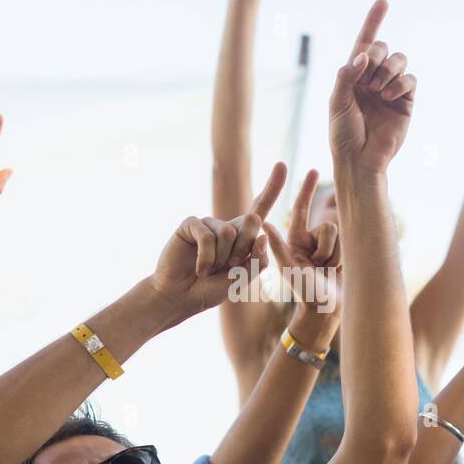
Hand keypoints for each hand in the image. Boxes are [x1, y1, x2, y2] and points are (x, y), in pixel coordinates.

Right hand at [150, 162, 286, 321]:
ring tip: (209, 269)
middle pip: (251, 222)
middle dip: (243, 250)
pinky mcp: (191, 224)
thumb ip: (257, 261)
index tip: (282, 165)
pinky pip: (207, 236)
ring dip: (221, 259)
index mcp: (242, 237)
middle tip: (227, 267)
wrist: (181, 297)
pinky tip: (199, 268)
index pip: (260, 209)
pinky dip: (206, 258)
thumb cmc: (210, 289)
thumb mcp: (242, 279)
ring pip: (229, 233)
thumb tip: (262, 235)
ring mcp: (208, 223)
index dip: (272, 187)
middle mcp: (227, 226)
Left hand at [264, 169, 341, 316]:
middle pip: (327, 225)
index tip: (313, 169)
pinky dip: (343, 258)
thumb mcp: (289, 269)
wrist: (326, 311)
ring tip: (326, 271)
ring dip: (335, 256)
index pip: (302, 208)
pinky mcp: (342, 254)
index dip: (307, 189)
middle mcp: (311, 239)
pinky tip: (337, 271)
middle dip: (327, 247)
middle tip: (319, 266)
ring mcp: (328, 247)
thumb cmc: (305, 293)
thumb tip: (264, 223)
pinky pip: (348, 244)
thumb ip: (278, 246)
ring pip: (340, 235)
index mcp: (295, 239)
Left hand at [329, 0, 415, 172]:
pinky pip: (410, 79)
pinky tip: (388, 96)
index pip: (364, 43)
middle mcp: (373, 78)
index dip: (373, 22)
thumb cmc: (343, 135)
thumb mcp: (336, 102)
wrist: (360, 161)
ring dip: (388, 69)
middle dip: (377, 56)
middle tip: (367, 79)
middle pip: (383, 48)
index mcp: (353, 76)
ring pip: (400, 59)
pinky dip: (400, 82)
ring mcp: (391, 89)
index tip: (383, 2)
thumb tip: (364, 55)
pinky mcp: (406, 101)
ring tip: (378, 90)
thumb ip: (347, 75)